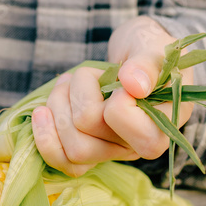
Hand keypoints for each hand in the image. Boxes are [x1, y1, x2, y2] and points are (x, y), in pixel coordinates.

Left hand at [32, 16, 193, 176]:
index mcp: (163, 124)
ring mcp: (112, 150)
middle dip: (76, 101)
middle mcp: (137, 145)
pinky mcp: (90, 147)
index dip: (117, 104)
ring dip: (59, 109)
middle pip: (88, 142)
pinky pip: (63, 161)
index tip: (122, 78)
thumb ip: (147, 64)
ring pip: (71, 150)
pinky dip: (46, 135)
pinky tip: (43, 111)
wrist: (138, 52)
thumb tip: (134, 85)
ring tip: (67, 83)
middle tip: (84, 74)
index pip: (135, 135)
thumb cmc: (151, 47)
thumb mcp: (153, 45)